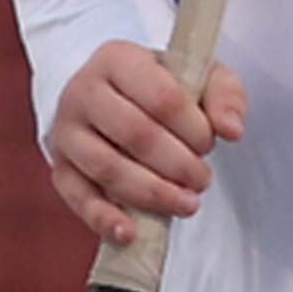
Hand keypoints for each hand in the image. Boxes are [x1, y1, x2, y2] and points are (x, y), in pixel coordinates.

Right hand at [45, 41, 247, 245]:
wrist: (108, 94)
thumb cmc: (158, 87)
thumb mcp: (197, 76)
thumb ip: (224, 96)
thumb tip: (232, 130)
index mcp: (117, 58)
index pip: (161, 97)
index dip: (193, 128)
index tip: (210, 142)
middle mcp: (83, 91)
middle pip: (136, 134)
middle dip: (178, 165)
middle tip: (202, 180)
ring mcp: (66, 131)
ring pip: (108, 169)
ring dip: (153, 194)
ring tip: (186, 203)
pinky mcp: (60, 168)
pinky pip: (78, 198)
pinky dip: (105, 219)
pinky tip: (133, 233)